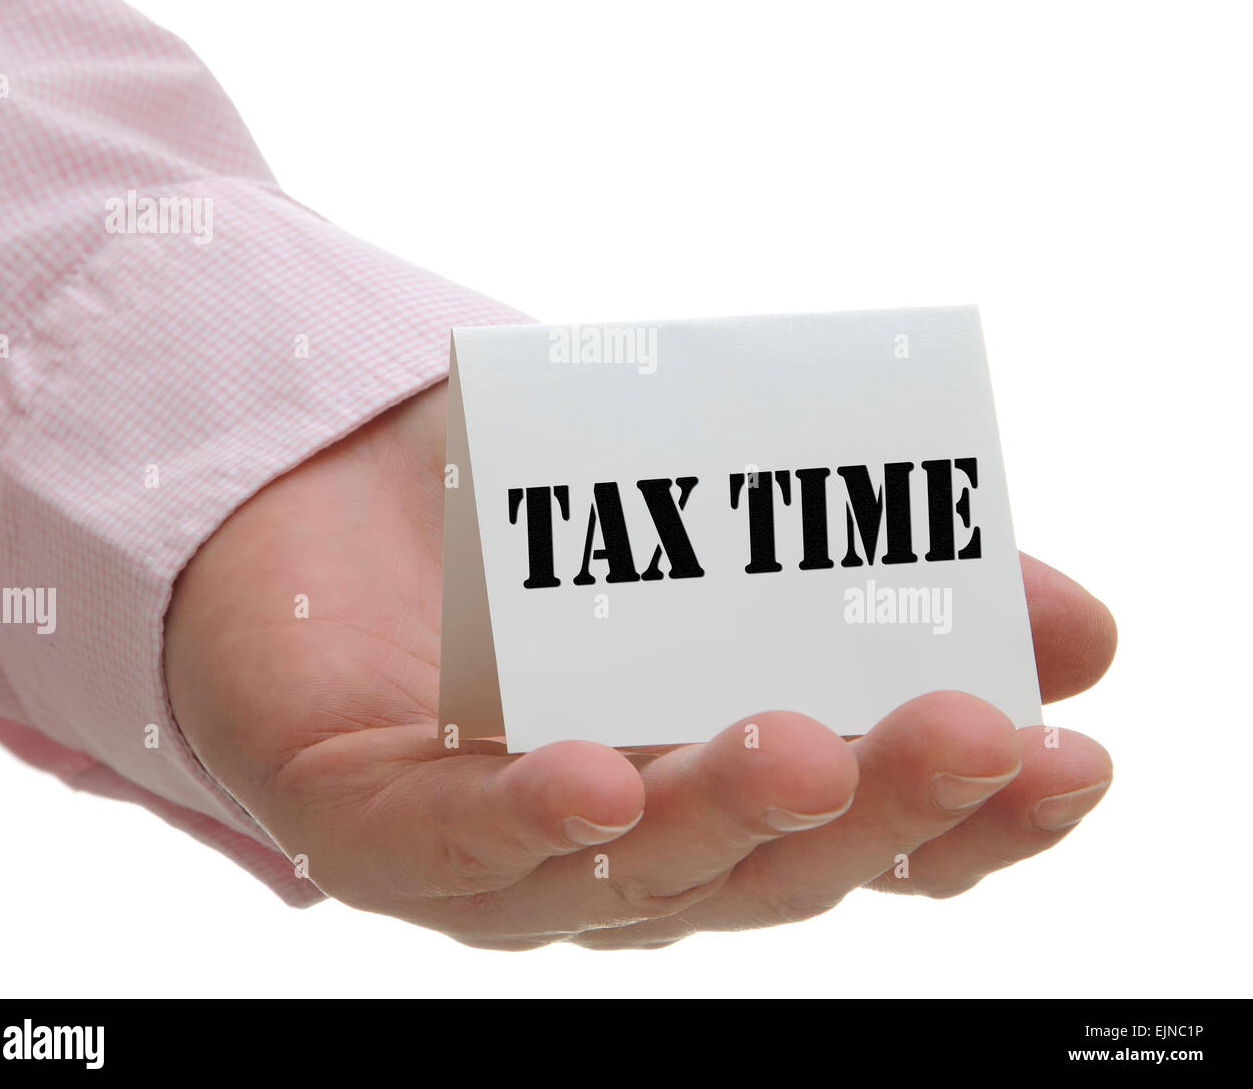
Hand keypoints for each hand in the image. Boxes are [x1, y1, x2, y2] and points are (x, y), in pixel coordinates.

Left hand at [165, 383, 1114, 948]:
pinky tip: (594, 775)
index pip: (866, 840)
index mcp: (711, 787)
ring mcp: (502, 856)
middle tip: (976, 729)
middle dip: (883, 807)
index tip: (1071, 748)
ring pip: (631, 871)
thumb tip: (1072, 619)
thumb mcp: (694, 511)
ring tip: (806, 747)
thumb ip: (852, 561)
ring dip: (727, 815)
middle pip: (769, 866)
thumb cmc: (511, 522)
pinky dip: (530, 818)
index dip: (975, 818)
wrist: (300, 500)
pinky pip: (453, 843)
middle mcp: (624, 847)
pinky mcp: (370, 826)